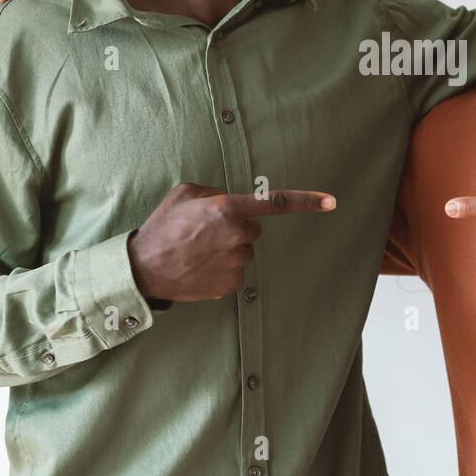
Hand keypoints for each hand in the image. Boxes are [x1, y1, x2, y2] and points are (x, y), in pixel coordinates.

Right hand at [128, 183, 336, 301]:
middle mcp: (237, 236)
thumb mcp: (184, 193)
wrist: (144, 269)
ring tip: (197, 251)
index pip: (276, 203)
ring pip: (243, 252)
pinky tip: (199, 267)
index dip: (307, 201)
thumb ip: (213, 191)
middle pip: (252, 229)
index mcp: (228, 209)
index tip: (331, 201)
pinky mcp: (231, 285)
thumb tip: (228, 198)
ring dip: (227, 250)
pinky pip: (235, 272)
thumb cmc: (163, 226)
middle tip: (205, 232)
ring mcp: (236, 263)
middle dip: (235, 229)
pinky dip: (221, 269)